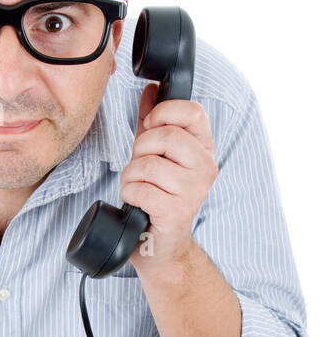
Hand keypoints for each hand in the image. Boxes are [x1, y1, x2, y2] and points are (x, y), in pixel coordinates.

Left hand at [121, 82, 218, 271]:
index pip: (193, 112)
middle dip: (141, 149)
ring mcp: (193, 191)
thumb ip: (153, 122)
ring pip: (147, 164)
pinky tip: (137, 203)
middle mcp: (205, 168)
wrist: (159, 246)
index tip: (150, 124)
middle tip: (140, 166)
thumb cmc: (157, 198)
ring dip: (131, 176)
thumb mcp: (156, 155)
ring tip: (138, 188)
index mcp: (204, 150)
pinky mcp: (176, 211)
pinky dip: (129, 194)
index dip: (165, 112)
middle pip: (167, 136)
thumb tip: (150, 90)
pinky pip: (140, 188)